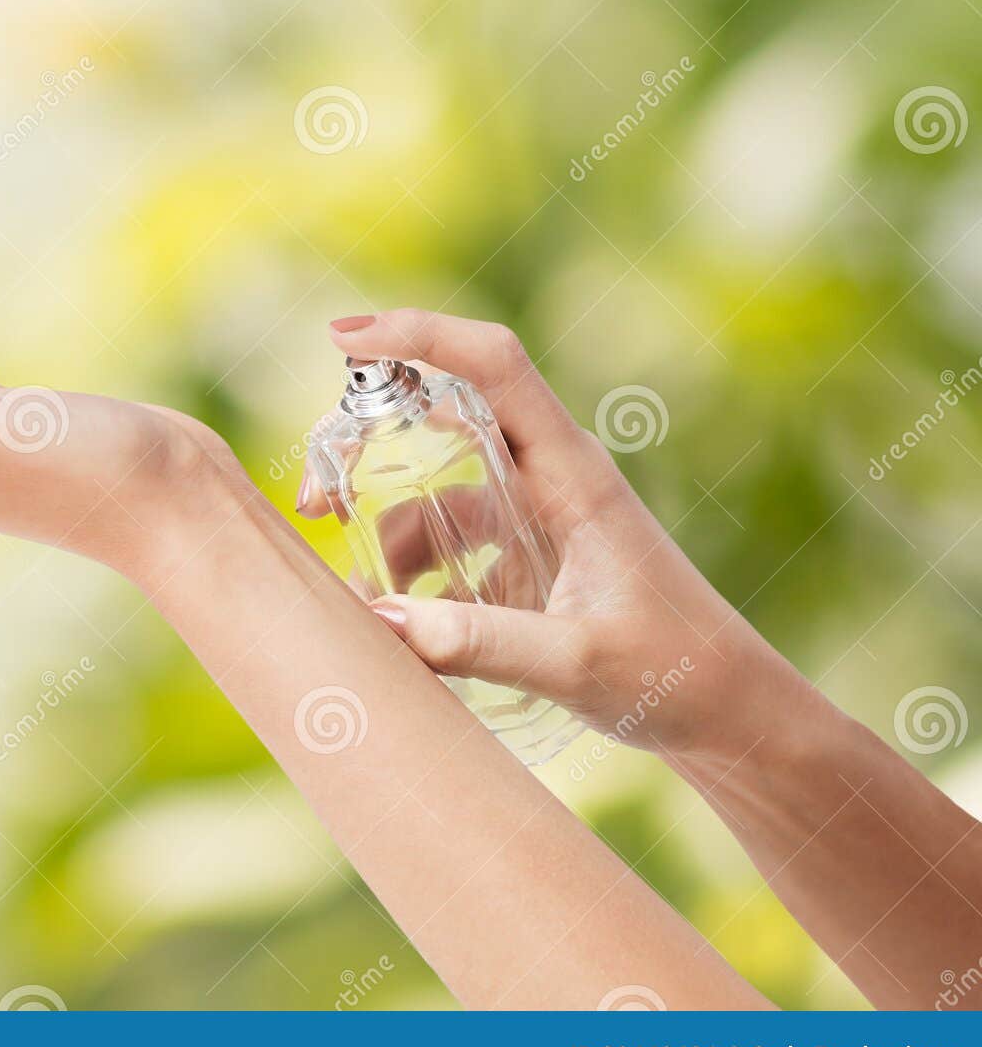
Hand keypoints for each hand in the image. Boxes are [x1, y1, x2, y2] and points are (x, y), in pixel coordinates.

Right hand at [298, 309, 809, 762]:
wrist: (732, 712)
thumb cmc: (676, 673)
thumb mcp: (576, 661)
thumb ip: (479, 644)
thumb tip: (378, 621)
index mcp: (572, 470)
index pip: (492, 363)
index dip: (419, 334)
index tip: (344, 338)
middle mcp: (551, 474)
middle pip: (444, 415)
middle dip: (369, 440)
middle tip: (315, 501)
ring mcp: (540, 511)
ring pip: (439, 484)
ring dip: (388, 520)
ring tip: (356, 582)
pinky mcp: (533, 552)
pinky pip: (454, 534)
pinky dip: (417, 564)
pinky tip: (404, 616)